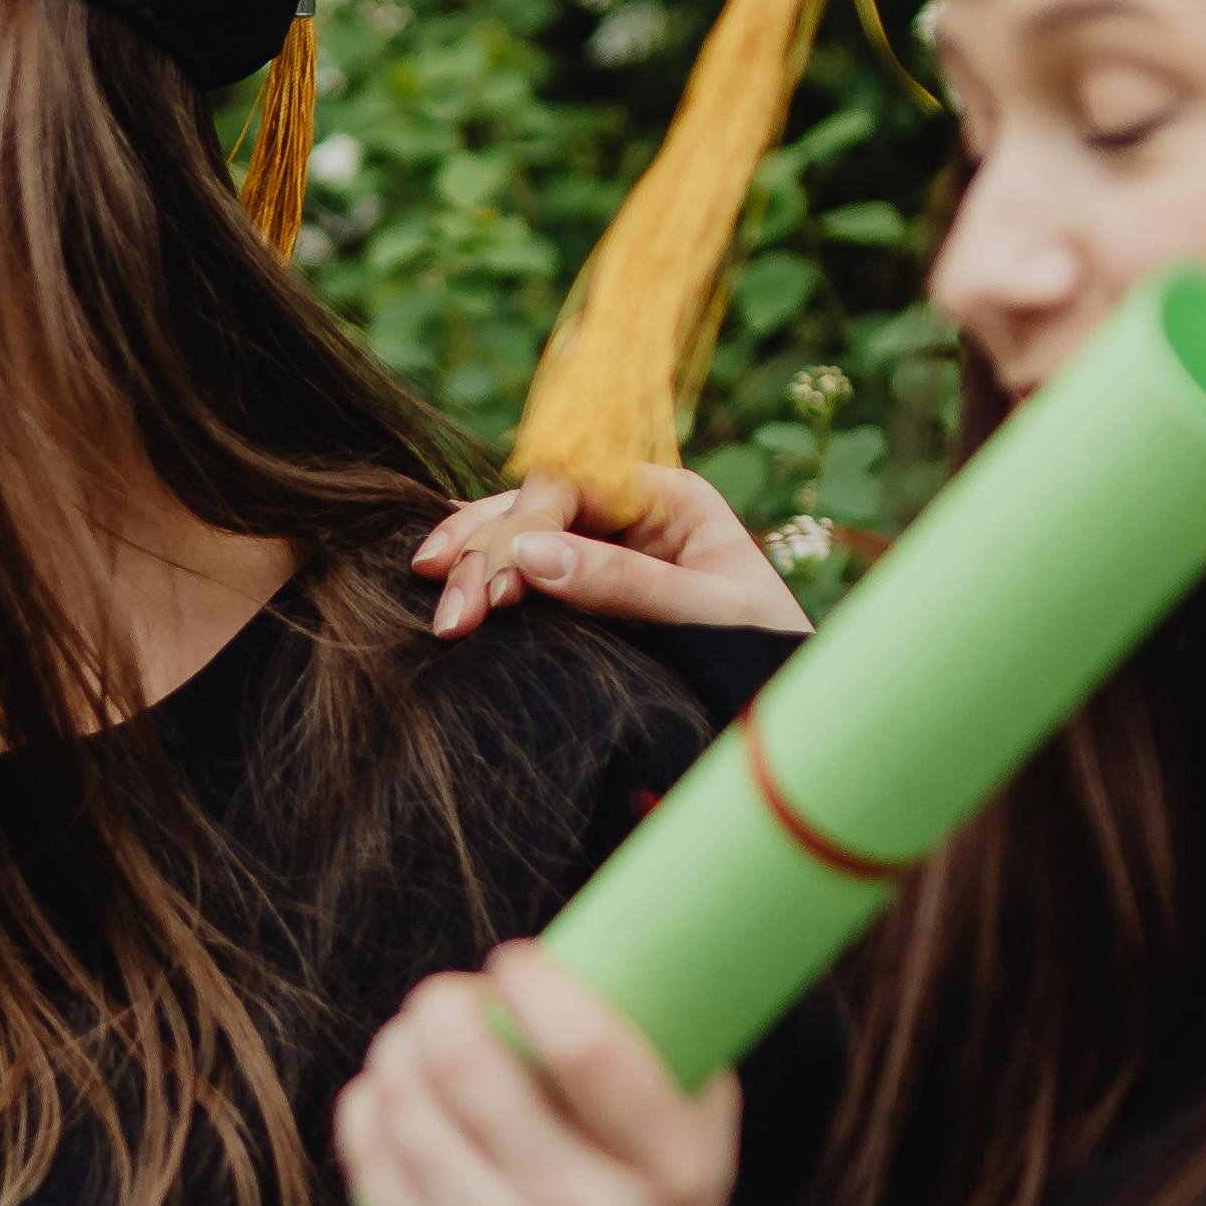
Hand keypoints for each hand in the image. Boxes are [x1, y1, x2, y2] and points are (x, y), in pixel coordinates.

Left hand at [336, 942, 741, 1205]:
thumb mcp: (697, 1154)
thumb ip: (674, 1060)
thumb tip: (618, 946)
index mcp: (674, 1176)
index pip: (589, 1047)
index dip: (535, 981)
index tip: (515, 961)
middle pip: (473, 1066)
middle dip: (442, 1005)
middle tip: (447, 999)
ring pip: (410, 1105)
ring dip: (398, 1050)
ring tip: (414, 1044)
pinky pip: (374, 1160)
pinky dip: (368, 1109)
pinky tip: (384, 1096)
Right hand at [415, 466, 812, 642]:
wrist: (782, 719)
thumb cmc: (763, 659)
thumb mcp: (704, 615)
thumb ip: (622, 583)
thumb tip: (529, 554)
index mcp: (667, 498)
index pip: (571, 487)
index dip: (522, 528)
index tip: (497, 590)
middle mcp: (628, 513)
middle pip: (534, 504)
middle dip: (485, 549)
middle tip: (451, 614)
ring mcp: (604, 550)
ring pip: (518, 530)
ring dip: (471, 555)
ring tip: (424, 580)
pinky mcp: (585, 593)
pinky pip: (524, 569)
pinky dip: (484, 572)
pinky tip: (445, 576)